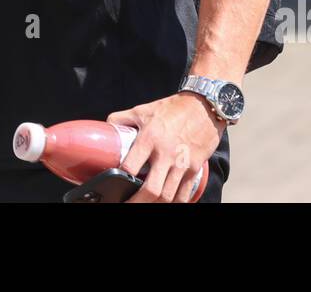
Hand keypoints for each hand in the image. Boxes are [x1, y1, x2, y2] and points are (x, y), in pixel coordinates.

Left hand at [108, 93, 223, 202]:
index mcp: (149, 138)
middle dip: (137, 202)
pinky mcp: (195, 168)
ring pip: (168, 196)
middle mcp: (166, 153)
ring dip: (154, 204)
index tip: (113, 185)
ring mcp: (182, 163)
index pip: (130, 167)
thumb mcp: (143, 110)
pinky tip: (165, 202)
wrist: (204, 106)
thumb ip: (122, 119)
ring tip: (144, 203)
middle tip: (126, 204)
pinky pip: (184, 194)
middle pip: (151, 190)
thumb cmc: (172, 109)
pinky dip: (174, 202)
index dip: (119, 179)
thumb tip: (106, 128)